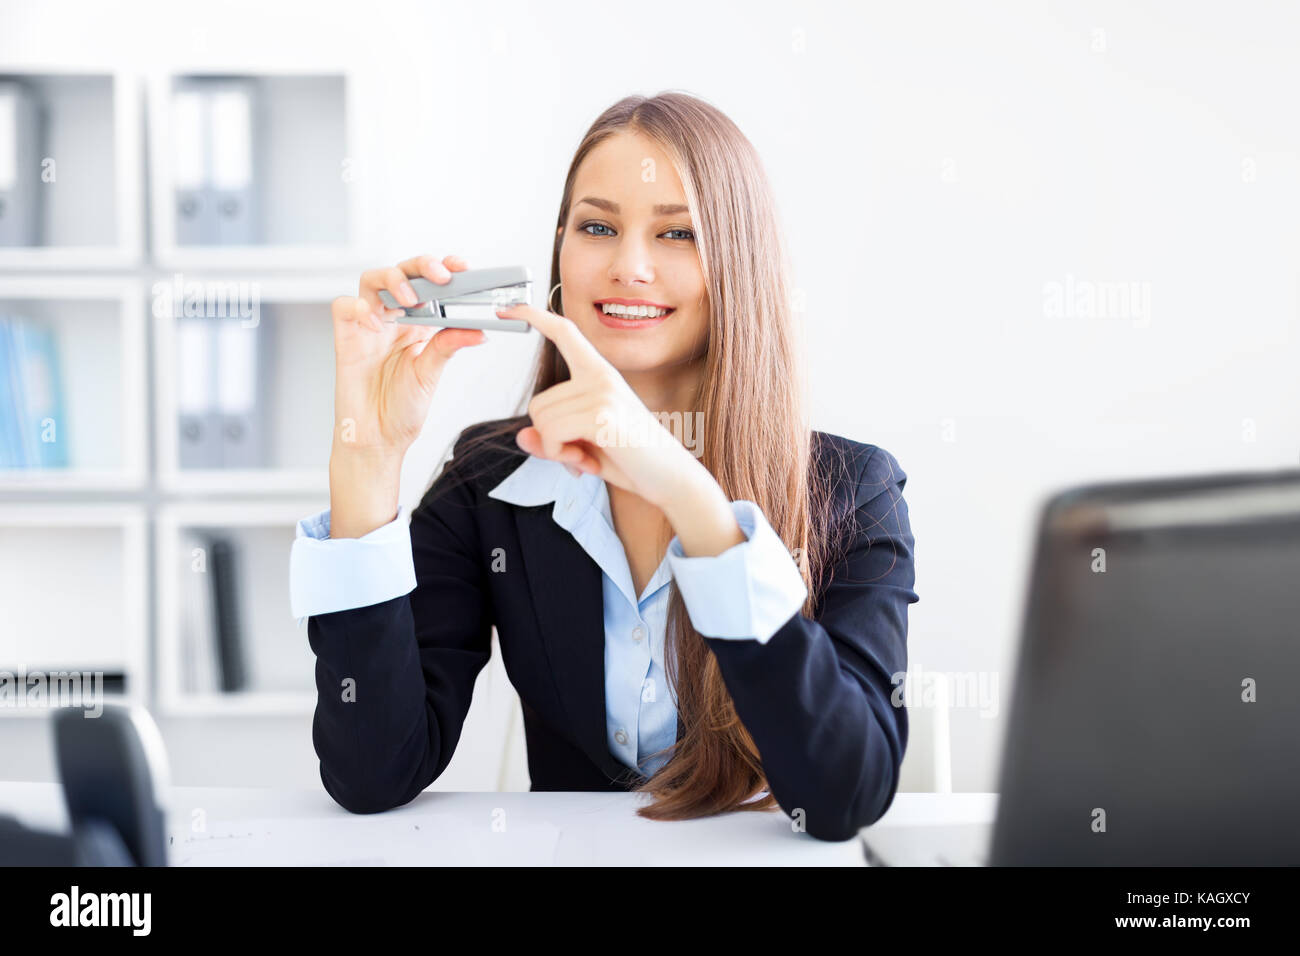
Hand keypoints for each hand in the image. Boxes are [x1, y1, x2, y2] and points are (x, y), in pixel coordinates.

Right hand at [330, 254, 486, 455]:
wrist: (377, 439)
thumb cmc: (402, 409)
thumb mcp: (431, 374)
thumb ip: (449, 346)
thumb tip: (478, 330)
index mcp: (419, 325)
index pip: (429, 284)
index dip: (443, 269)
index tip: (462, 268)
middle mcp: (393, 320)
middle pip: (401, 272)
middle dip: (421, 266)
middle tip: (440, 276)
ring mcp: (368, 326)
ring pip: (371, 280)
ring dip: (392, 280)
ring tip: (410, 299)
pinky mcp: (346, 338)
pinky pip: (343, 307)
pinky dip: (358, 307)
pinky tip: (376, 324)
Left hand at [498, 302, 706, 509]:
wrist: (671, 479)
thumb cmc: (631, 460)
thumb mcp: (583, 448)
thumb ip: (551, 440)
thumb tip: (521, 436)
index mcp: (599, 374)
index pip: (565, 333)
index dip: (536, 317)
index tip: (509, 308)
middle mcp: (601, 376)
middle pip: (537, 403)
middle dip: (550, 438)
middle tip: (580, 454)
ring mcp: (602, 392)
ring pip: (541, 421)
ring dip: (556, 450)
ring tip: (588, 458)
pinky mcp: (601, 414)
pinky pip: (552, 434)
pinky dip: (560, 455)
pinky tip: (587, 463)